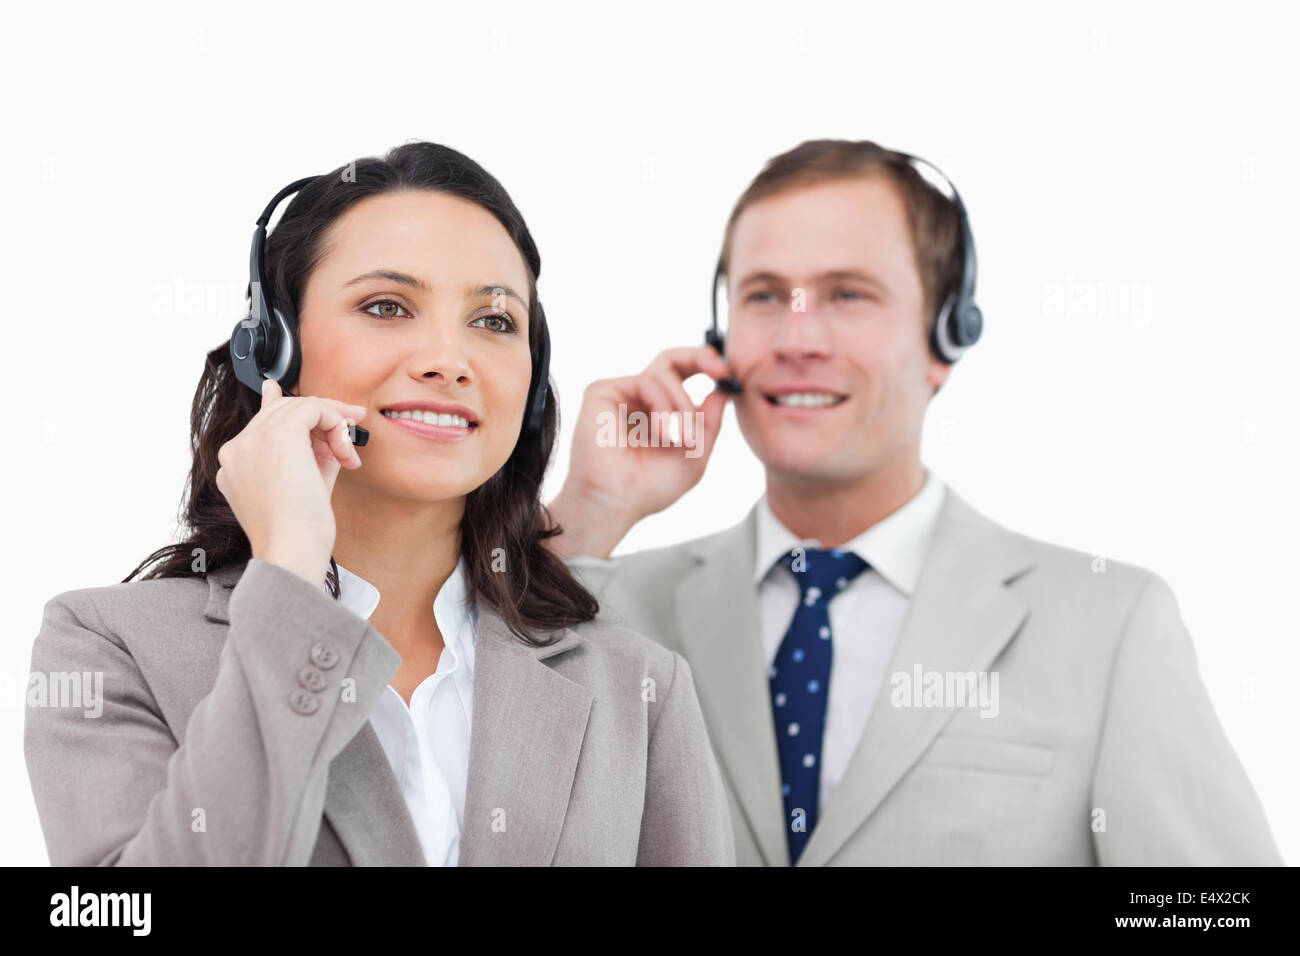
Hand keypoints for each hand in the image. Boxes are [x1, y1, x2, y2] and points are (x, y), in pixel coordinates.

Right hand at [214, 378, 367, 586]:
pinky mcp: (278, 437)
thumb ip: (314, 451)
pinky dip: (336, 424)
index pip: (262, 422)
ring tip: (348, 451)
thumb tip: (329, 425)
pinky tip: (344, 450)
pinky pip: (314, 409)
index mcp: (235, 464)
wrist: (291, 553)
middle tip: (351, 426)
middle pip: (282, 411)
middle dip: (323, 415)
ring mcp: (253, 441)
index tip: (323, 412)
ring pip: (299, 406)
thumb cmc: (300, 532)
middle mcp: (236, 450)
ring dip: (333, 425)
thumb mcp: (305, 484)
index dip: (292, 407)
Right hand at [547, 346, 732, 558]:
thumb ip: (710, 422)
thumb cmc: (648, 489)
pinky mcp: (602, 392)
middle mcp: (637, 399)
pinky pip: (646, 381)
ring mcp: (620, 394)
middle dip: (700, 358)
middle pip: (671, 359)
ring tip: (682, 438)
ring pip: (664, 373)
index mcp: (657, 411)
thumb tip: (722, 391)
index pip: (682, 374)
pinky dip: (662, 404)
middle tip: (720, 372)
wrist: (615, 503)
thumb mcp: (695, 455)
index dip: (705, 366)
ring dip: (682, 405)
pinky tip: (662, 432)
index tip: (727, 375)